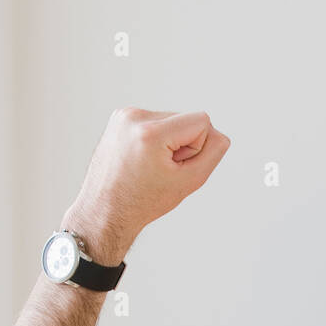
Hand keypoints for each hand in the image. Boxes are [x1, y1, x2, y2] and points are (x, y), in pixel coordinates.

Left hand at [62, 108, 230, 262]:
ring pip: (170, 121)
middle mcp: (134, 117)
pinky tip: (142, 159)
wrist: (105, 210)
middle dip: (182, 145)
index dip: (198, 148)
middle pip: (185, 119)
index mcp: (150, 133)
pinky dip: (155, 140)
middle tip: (162, 170)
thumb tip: (220, 136)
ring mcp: (124, 115)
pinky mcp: (120, 118)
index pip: (202, 120)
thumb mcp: (188, 182)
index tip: (178, 167)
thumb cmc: (142, 202)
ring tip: (150, 166)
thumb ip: (212, 155)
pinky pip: (153, 122)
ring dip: (168, 143)